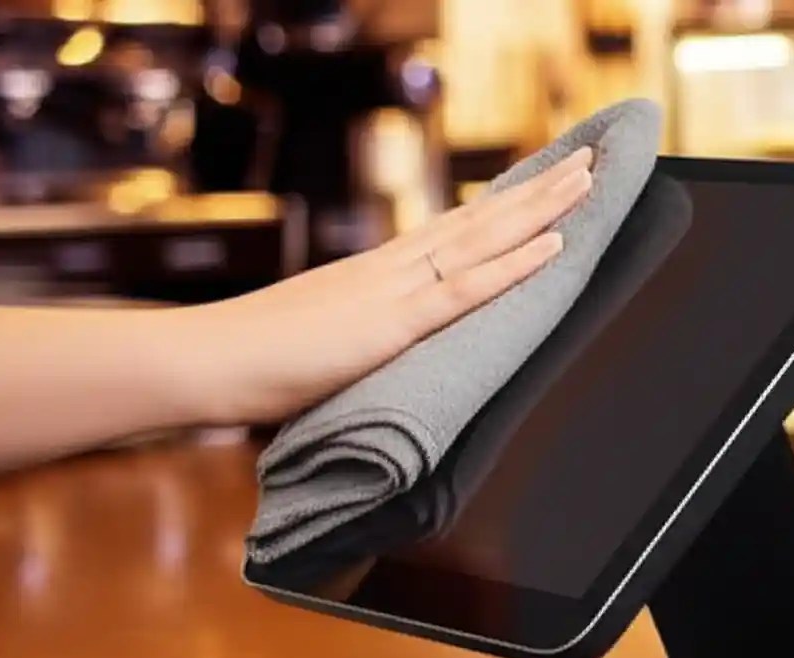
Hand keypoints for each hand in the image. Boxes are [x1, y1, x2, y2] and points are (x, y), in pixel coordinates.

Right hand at [180, 146, 594, 424]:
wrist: (205, 361)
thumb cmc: (254, 360)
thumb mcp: (324, 338)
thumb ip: (361, 333)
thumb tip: (382, 344)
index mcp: (377, 272)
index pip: (453, 230)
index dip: (502, 206)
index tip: (542, 183)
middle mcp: (392, 268)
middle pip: (479, 220)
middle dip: (537, 191)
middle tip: (588, 161)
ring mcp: (393, 291)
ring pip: (483, 239)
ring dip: (541, 210)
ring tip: (587, 180)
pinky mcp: (391, 325)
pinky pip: (464, 291)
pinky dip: (513, 266)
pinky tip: (553, 246)